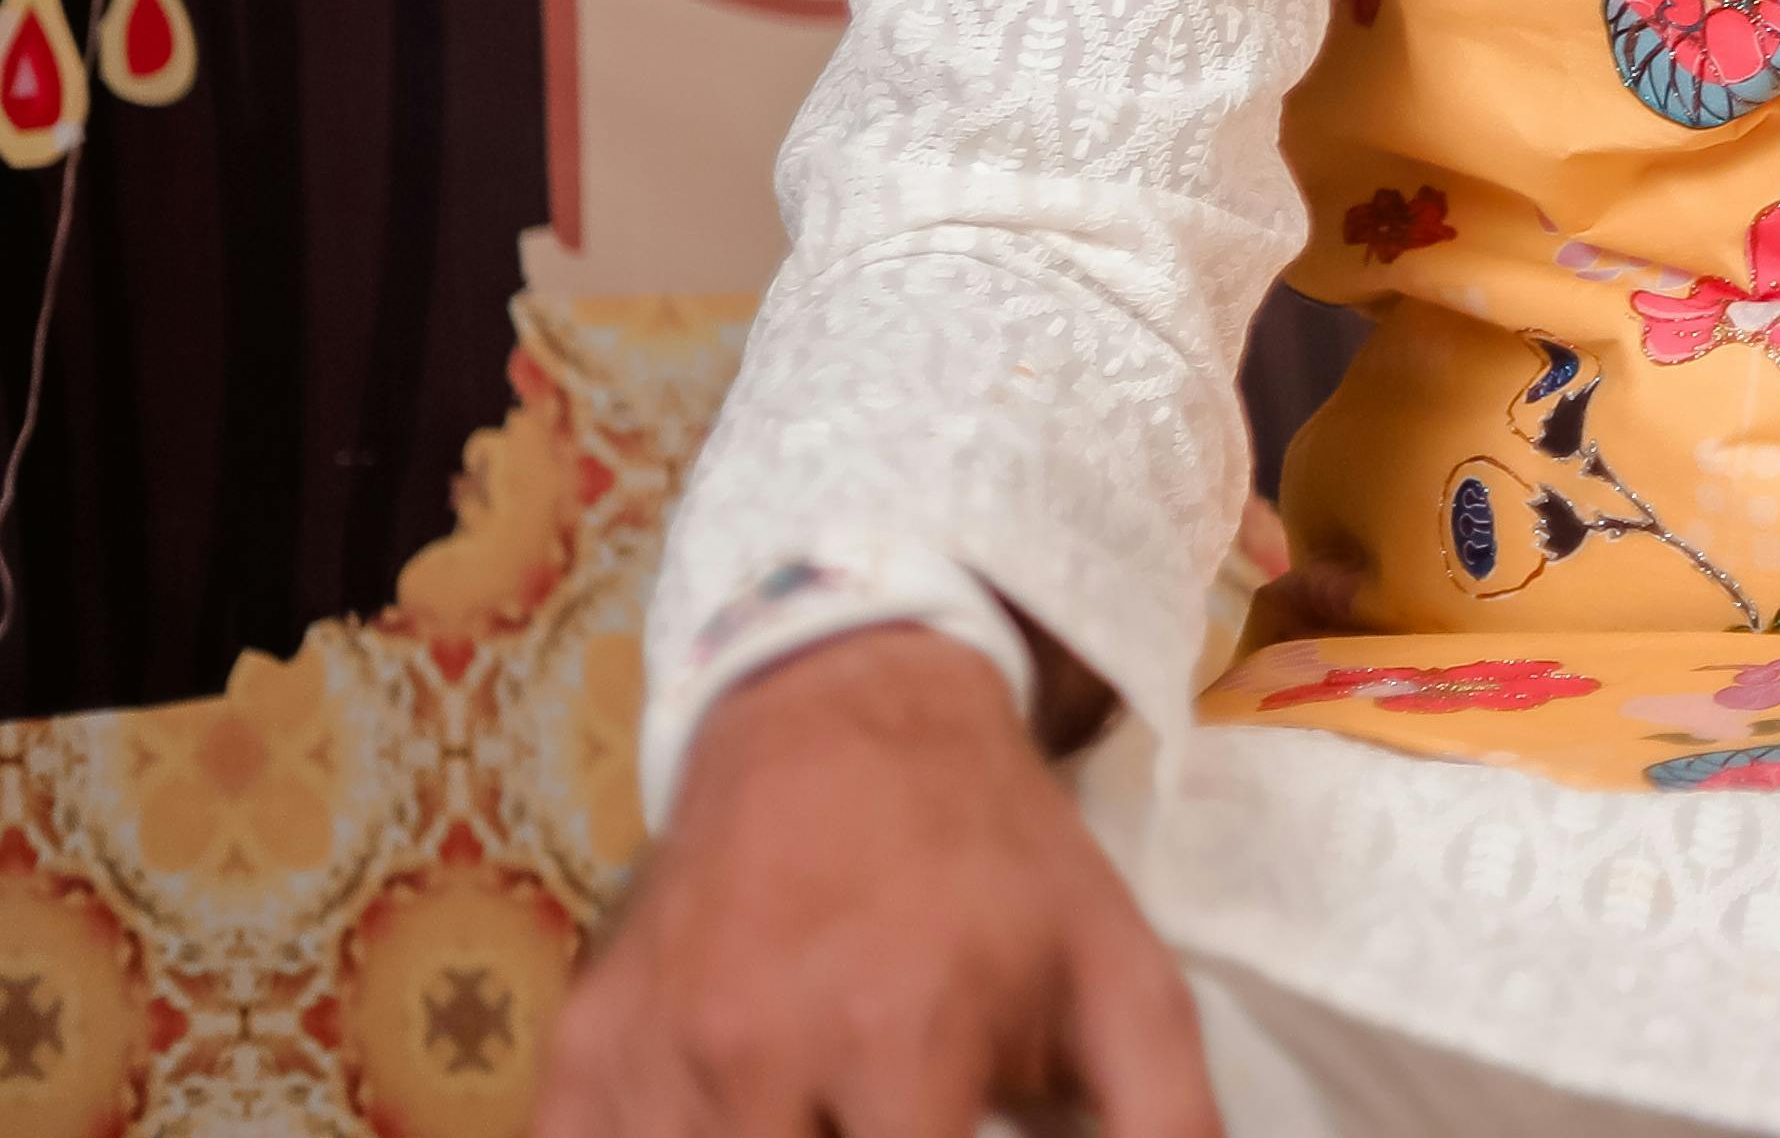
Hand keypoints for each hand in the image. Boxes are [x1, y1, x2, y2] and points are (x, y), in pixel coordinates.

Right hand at [545, 625, 1209, 1137]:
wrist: (838, 719)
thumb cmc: (995, 862)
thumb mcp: (1117, 975)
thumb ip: (1165, 1119)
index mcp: (902, 1033)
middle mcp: (754, 1050)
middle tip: (884, 1124)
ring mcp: (648, 1056)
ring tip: (827, 1115)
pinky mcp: (577, 1055)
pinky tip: (740, 1121)